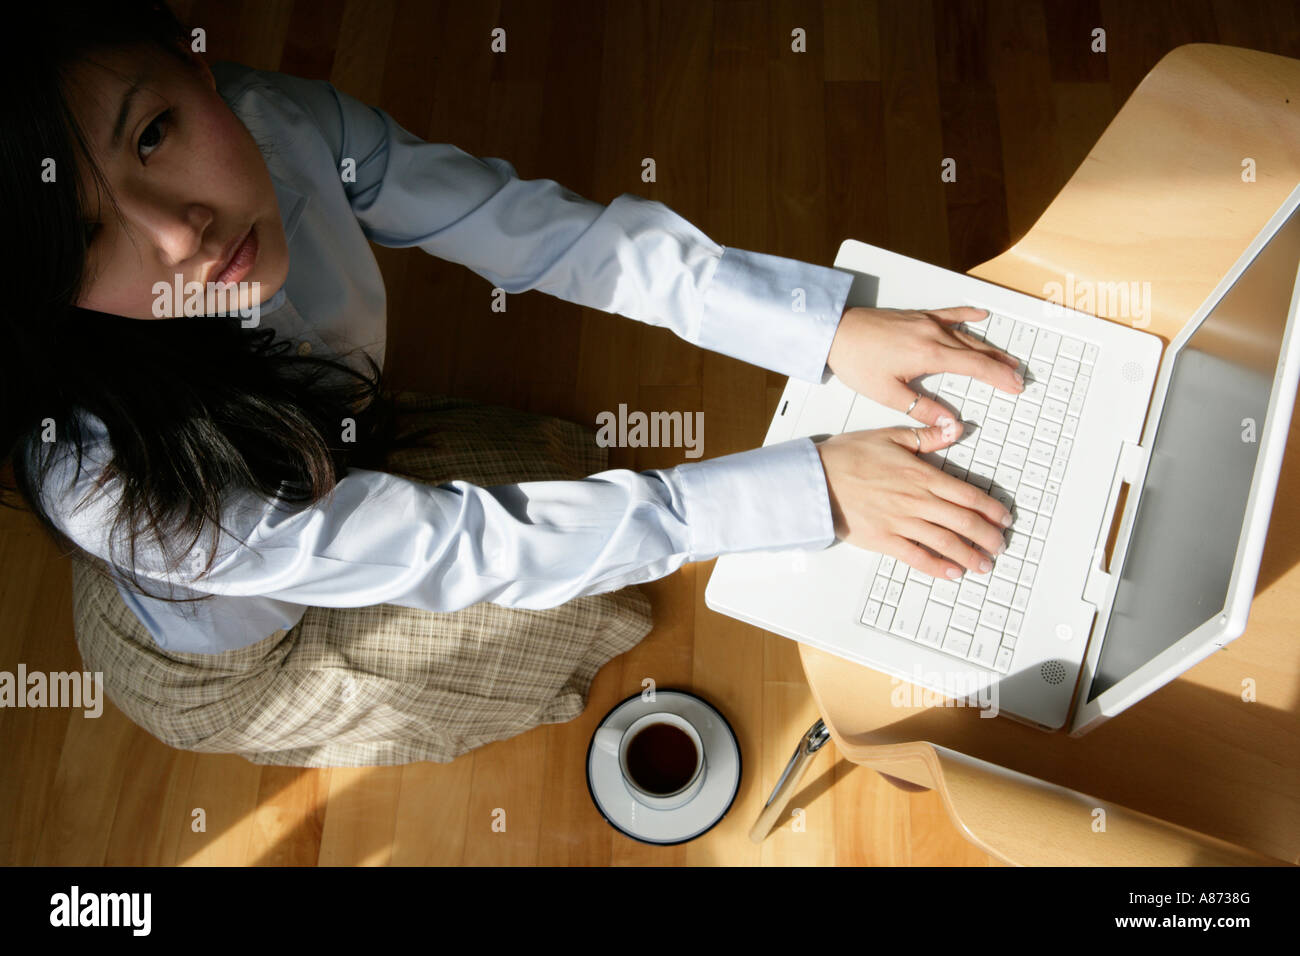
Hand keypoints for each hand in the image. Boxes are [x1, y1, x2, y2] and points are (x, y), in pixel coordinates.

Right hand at [814, 424, 1012, 578]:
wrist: (816, 479)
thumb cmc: (847, 456)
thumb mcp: (890, 436)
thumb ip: (926, 436)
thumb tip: (955, 429)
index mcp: (921, 475)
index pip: (967, 494)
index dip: (991, 509)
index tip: (1004, 519)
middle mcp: (916, 501)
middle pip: (964, 522)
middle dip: (987, 537)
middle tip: (1000, 546)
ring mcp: (901, 523)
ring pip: (946, 542)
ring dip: (970, 556)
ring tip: (985, 564)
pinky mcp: (884, 540)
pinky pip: (917, 557)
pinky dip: (938, 567)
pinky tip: (952, 573)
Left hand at [826, 305, 1022, 425]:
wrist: (834, 331)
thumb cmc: (856, 360)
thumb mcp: (888, 393)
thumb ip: (922, 408)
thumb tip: (950, 423)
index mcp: (929, 354)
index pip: (975, 367)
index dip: (998, 378)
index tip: (1015, 386)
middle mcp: (932, 334)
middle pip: (977, 351)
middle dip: (1000, 365)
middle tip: (1019, 377)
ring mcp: (925, 322)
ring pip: (966, 335)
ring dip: (989, 347)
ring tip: (1007, 358)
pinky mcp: (916, 316)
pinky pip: (949, 313)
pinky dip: (967, 316)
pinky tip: (980, 315)